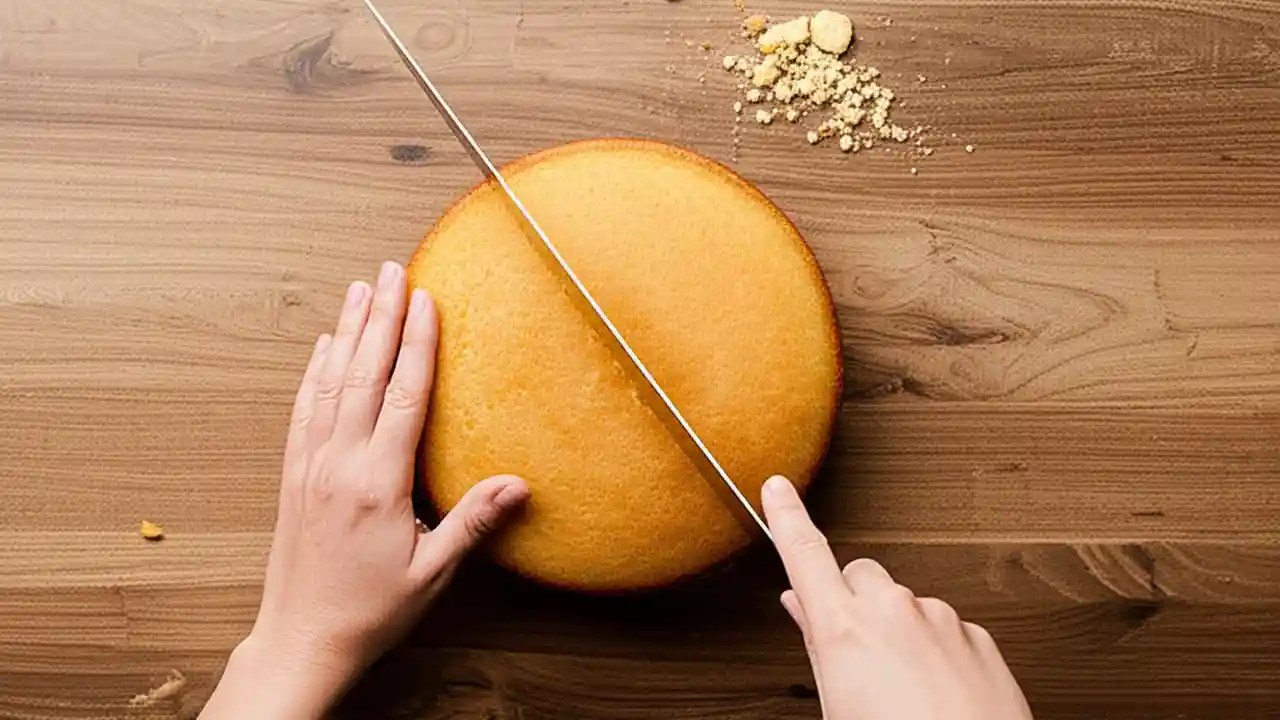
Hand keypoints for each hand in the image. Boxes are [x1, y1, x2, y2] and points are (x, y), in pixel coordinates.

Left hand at [201, 262, 529, 718]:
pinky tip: (323, 347)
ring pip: (329, 383)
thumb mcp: (433, 573)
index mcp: (377, 482)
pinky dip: (314, 372)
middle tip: (390, 269)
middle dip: (379, 317)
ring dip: (346, 331)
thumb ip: (474, 523)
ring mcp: (309, 466)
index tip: (426, 299)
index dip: (417, 344)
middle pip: (362, 374)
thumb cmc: (371, 612)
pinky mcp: (292, 477)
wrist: (301, 642)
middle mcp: (338, 464)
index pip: (403, 396)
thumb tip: (520, 484)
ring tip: (359, 289)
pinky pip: (303, 410)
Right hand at [762, 475, 1032, 719]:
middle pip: (858, 574)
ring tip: (902, 689)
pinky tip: (935, 692)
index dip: (787, 516)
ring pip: (904, 604)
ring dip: (897, 630)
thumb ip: (819, 646)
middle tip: (851, 647)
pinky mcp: (978, 636)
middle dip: (851, 597)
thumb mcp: (837, 704)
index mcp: (846, 629)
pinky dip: (936, 649)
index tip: (777, 488)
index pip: (805, 555)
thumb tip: (802, 608)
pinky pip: (945, 627)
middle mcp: (894, 611)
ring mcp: (941, 620)